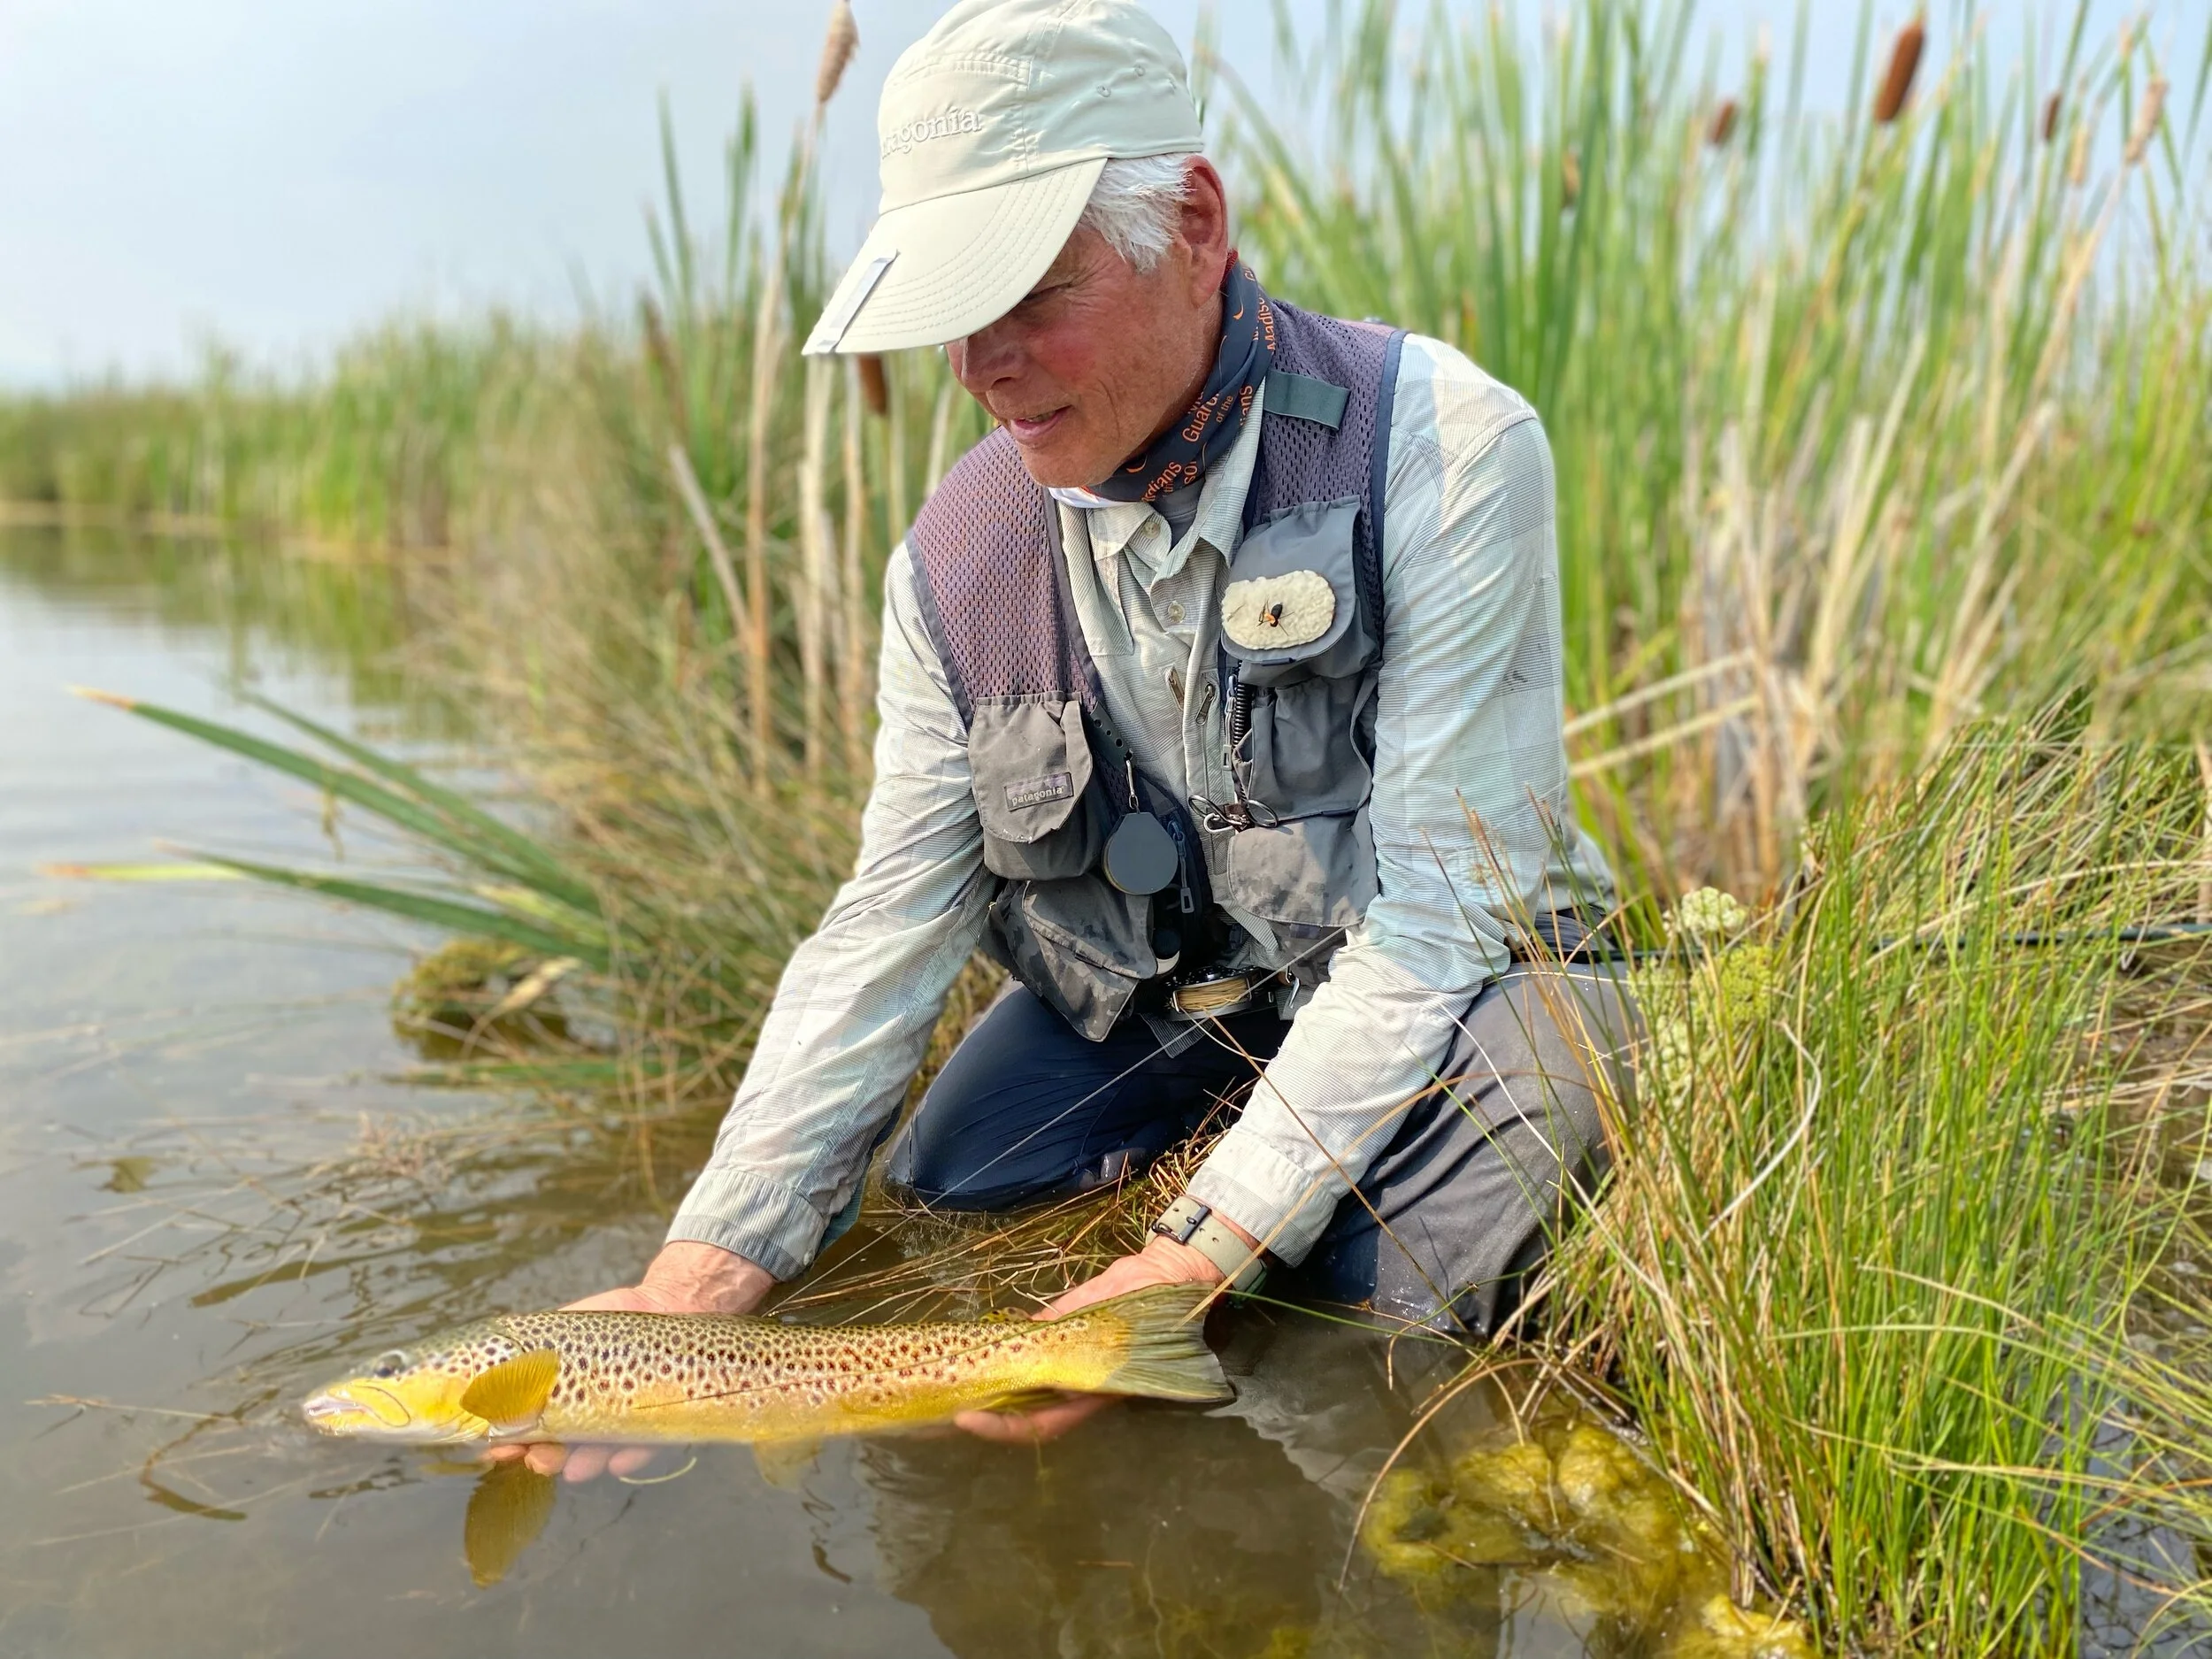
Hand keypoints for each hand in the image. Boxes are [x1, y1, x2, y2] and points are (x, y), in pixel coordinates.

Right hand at [481, 1241, 773, 1481]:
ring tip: (574, 1470)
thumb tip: (494, 1372)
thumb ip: (535, 1352)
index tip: (497, 1450)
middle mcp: (588, 1416)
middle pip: (563, 1447)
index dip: (509, 1441)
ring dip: (585, 1462)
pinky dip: (633, 1455)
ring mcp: (622, 1421)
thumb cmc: (612, 1322)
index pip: (528, 1427)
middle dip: (547, 1458)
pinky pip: (646, 1444)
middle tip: (539, 1461)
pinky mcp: (658, 1421)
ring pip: (601, 1451)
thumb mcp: (567, 1329)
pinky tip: (620, 1461)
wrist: (671, 1304)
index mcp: (558, 1398)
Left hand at [953, 1220, 1249, 1444]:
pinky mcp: (1059, 1334)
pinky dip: (999, 1349)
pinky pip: (1025, 1350)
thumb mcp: (1111, 1312)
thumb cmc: (1150, 1300)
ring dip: (985, 1385)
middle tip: (943, 1404)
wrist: (1168, 1273)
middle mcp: (1073, 1383)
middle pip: (1021, 1412)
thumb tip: (1030, 1334)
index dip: (1004, 1428)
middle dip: (983, 1413)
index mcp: (1090, 1391)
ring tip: (947, 1379)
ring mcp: (1064, 1361)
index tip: (970, 1417)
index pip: (1041, 1424)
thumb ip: (1070, 1325)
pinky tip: (973, 1343)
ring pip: (1018, 1387)